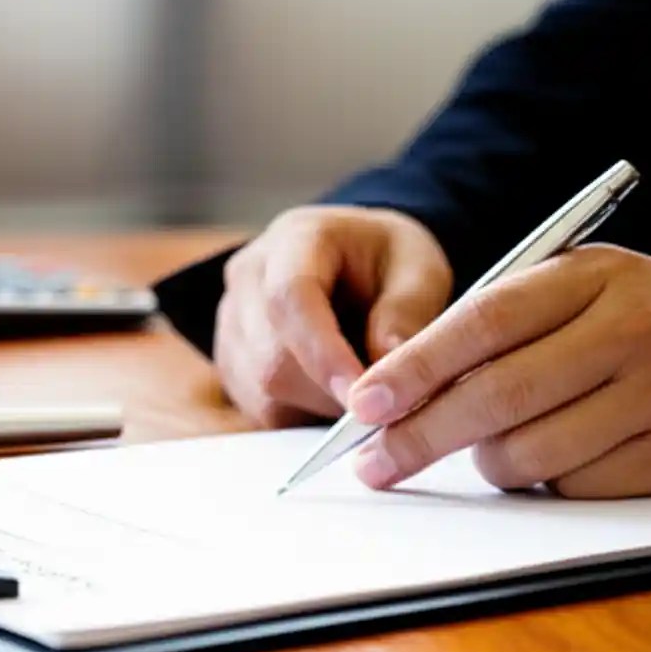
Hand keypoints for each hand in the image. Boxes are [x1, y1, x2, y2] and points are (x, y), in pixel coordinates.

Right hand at [214, 206, 452, 426]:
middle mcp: (248, 276)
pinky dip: (304, 413)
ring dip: (319, 406)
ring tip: (360, 385)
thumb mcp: (419, 269)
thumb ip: (405, 315)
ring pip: (263, 390)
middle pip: (271, 356)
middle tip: (384, 402)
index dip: (322, 353)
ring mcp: (231, 320)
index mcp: (295, 238)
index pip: (289, 297)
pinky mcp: (231, 359)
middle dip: (330, 392)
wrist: (356, 259)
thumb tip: (382, 378)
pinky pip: (261, 407)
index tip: (362, 397)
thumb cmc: (387, 261)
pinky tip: (332, 389)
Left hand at [346, 244, 650, 497]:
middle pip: (496, 396)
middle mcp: (633, 331)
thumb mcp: (579, 288)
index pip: (483, 322)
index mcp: (595, 276)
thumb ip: (498, 322)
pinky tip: (559, 452)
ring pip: (527, 453)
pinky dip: (545, 480)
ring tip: (492, 441)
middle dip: (419, 436)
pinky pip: (572, 487)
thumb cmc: (639, 317)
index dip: (414, 366)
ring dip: (487, 459)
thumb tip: (399, 386)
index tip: (363, 402)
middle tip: (373, 461)